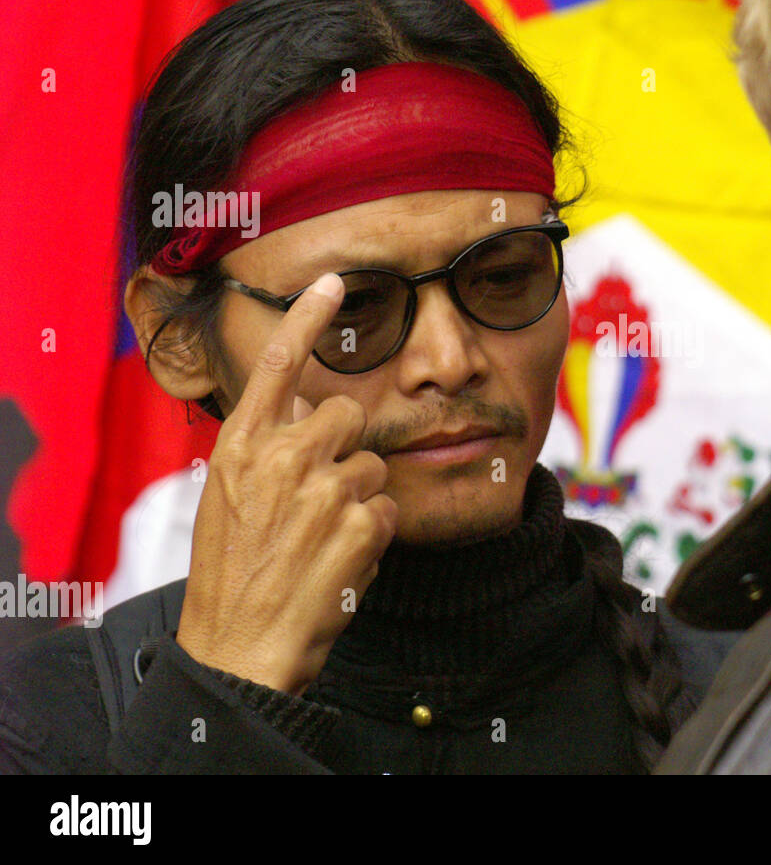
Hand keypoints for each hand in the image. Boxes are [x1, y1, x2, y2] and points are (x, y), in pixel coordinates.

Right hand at [175, 273, 397, 694]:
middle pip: (345, 416)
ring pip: (371, 466)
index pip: (278, 364)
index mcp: (239, 447)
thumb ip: (264, 451)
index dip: (308, 317)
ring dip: (358, 500)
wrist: (239, 647)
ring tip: (320, 541)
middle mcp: (281, 458)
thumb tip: (303, 412)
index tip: (333, 280)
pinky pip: (387, 511)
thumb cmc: (232, 573)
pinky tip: (338, 562)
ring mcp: (323, 490)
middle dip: (343, 449)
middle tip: (320, 494)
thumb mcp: (228, 499)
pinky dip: (372, 536)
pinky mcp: (360, 524)